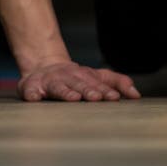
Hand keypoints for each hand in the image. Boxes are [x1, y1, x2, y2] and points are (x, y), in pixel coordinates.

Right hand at [17, 61, 141, 101]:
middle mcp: (69, 77)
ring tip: (72, 98)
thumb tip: (136, 94)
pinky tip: (34, 98)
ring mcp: (50, 82)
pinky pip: (30, 91)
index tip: (114, 98)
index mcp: (85, 76)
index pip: (97, 84)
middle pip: (80, 84)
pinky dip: (31, 94)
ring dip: (65, 92)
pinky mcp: (31, 87)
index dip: (106, 90)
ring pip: (59, 87)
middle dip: (88, 91)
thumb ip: (117, 82)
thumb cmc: (76, 77)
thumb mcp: (98, 76)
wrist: (44, 66)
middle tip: (96, 98)